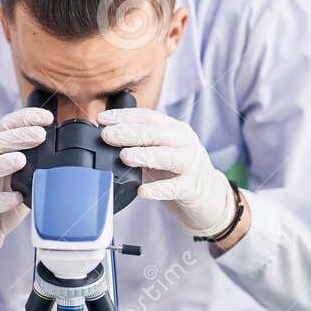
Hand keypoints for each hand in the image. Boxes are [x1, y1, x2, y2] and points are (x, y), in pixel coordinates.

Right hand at [0, 106, 52, 271]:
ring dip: (2, 162)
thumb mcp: (15, 181)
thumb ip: (32, 168)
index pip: (4, 127)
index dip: (24, 118)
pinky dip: (1, 200)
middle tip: (40, 135)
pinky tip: (16, 198)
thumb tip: (63, 158)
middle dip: (17, 136)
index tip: (47, 118)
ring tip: (21, 160)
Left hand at [98, 107, 235, 237]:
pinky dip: (158, 189)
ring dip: (145, 155)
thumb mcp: (161, 148)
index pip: (147, 117)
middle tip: (107, 135)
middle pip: (156, 134)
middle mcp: (183, 142)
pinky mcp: (191, 188)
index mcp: (173, 129)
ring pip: (167, 157)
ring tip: (124, 156)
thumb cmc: (176, 168)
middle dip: (129, 133)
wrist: (208, 194)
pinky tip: (142, 191)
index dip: (124, 116)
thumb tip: (105, 138)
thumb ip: (139, 142)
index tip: (102, 119)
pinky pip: (173, 188)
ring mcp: (190, 164)